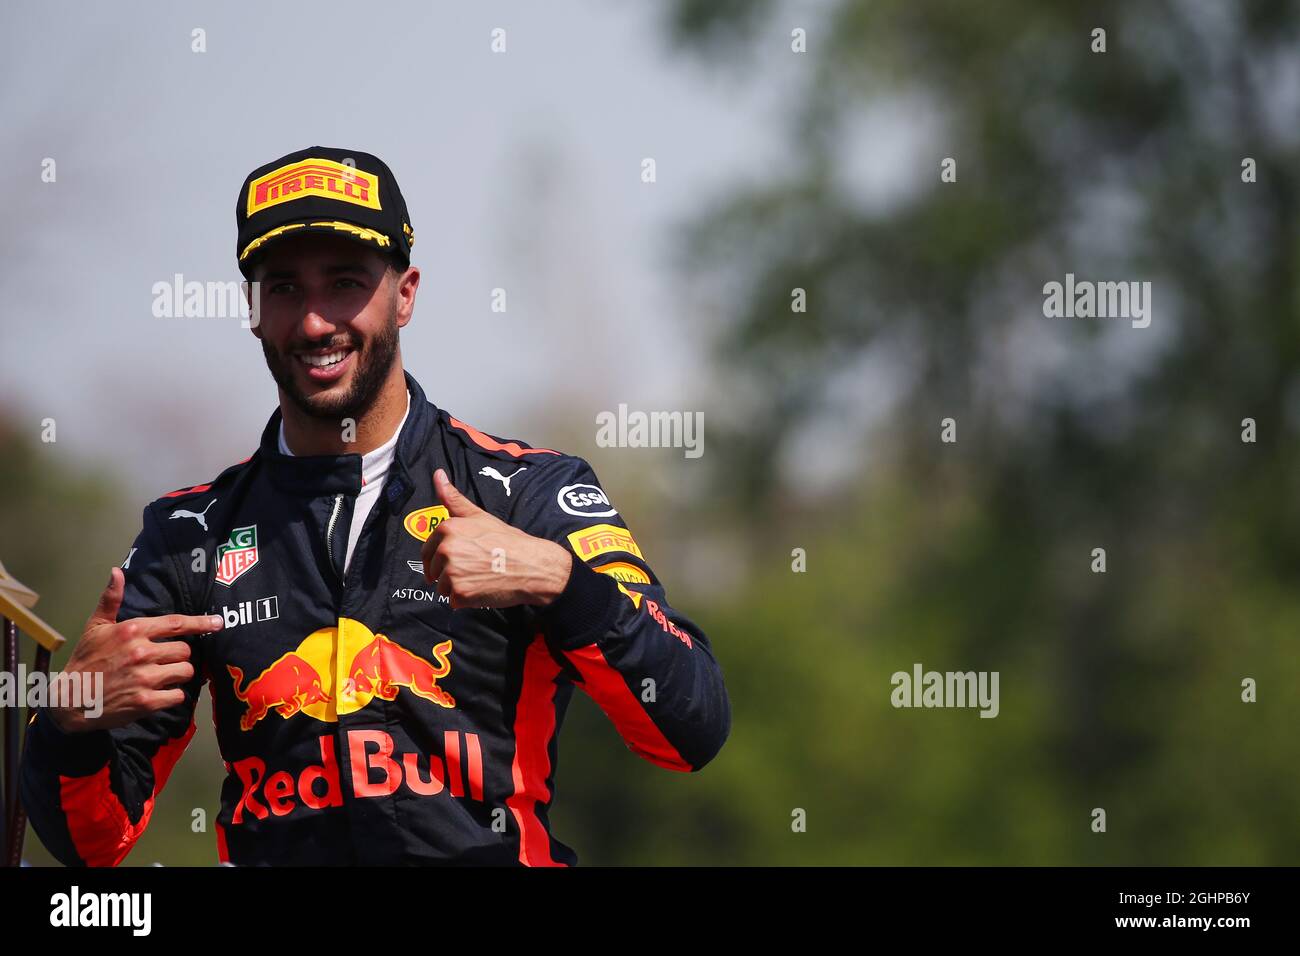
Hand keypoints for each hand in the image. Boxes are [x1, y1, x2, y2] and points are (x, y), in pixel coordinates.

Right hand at [48, 568, 223, 733]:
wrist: (69, 701)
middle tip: (163, 661)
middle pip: (185, 650)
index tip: (219, 623)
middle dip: (179, 656)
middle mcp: (141, 652)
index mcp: (132, 631)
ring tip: (162, 677)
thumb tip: (117, 571)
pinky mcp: (147, 702)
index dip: (202, 623)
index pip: (177, 624)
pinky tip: (159, 694)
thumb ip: (111, 599)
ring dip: (179, 675)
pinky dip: (173, 695)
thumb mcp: (95, 627)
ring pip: (186, 671)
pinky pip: (178, 695)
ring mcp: (145, 678)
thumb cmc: (86, 660)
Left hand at [421, 468, 572, 608]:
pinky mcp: (460, 594)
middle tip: (476, 569)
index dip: (445, 557)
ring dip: (459, 588)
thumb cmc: (508, 540)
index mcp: (447, 529)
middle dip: (451, 573)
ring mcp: (452, 573)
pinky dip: (467, 601)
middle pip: (434, 571)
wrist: (532, 565)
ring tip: (481, 578)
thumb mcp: (479, 516)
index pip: (428, 551)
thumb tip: (437, 474)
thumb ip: (453, 498)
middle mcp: (446, 549)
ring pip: (442, 588)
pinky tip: (484, 589)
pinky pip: (454, 602)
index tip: (464, 558)